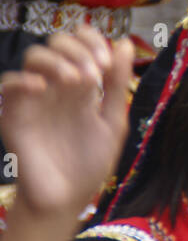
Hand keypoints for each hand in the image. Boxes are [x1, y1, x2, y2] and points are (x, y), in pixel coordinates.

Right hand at [0, 28, 134, 218]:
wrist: (67, 199)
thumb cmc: (90, 164)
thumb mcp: (112, 122)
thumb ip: (117, 84)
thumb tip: (124, 43)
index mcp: (81, 85)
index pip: (80, 42)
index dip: (92, 41)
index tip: (107, 63)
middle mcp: (57, 86)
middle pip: (58, 43)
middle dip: (79, 51)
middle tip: (95, 75)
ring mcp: (35, 98)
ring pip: (34, 56)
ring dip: (57, 60)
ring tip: (76, 80)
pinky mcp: (14, 115)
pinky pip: (8, 84)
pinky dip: (23, 79)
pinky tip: (42, 87)